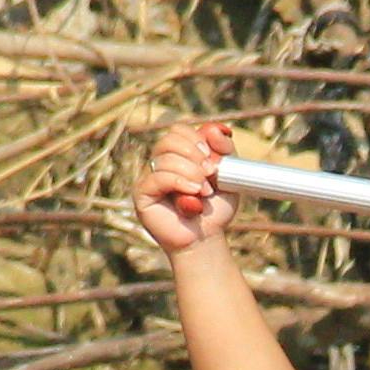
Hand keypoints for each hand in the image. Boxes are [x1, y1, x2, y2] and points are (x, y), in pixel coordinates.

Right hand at [136, 119, 242, 257]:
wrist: (206, 240)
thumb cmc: (215, 210)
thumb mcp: (228, 176)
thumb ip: (225, 151)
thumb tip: (213, 129)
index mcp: (176, 155)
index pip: (178, 130)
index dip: (196, 138)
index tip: (213, 157)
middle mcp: (159, 163)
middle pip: (169, 139)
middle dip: (194, 153)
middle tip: (211, 173)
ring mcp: (148, 177)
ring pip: (165, 158)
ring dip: (191, 172)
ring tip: (205, 191)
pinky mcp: (141, 193)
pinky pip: (157, 177)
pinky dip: (179, 182)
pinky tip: (193, 194)